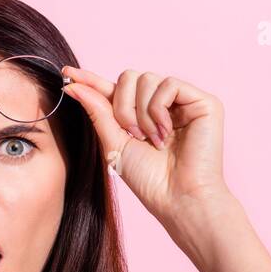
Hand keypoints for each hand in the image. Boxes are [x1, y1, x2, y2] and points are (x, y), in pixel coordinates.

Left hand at [60, 66, 234, 230]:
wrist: (178, 198)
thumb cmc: (149, 179)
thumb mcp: (114, 144)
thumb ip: (97, 112)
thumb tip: (74, 85)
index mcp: (142, 114)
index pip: (114, 89)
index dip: (91, 80)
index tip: (67, 74)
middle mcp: (163, 104)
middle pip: (129, 77)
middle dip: (122, 107)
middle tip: (133, 136)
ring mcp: (183, 101)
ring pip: (146, 78)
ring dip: (141, 113)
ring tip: (152, 140)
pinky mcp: (203, 101)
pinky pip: (168, 84)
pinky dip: (159, 109)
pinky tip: (167, 133)